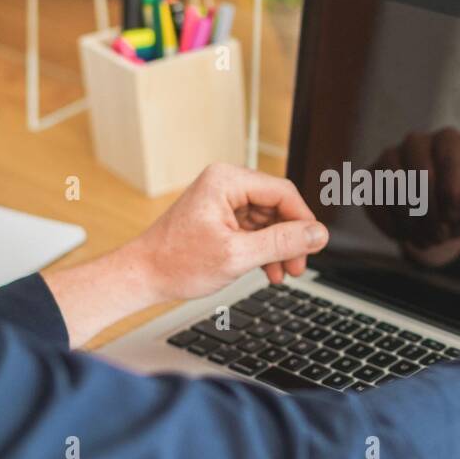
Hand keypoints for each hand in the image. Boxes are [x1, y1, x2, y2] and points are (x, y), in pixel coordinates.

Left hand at [43, 164, 327, 346]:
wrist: (143, 277)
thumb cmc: (176, 263)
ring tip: (282, 273)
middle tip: (298, 265)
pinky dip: (263, 249)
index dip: (303, 221)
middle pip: (277, 206)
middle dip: (289, 238)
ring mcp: (221, 200)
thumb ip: (282, 242)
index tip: (314, 245)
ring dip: (278, 247)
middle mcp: (225, 184)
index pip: (283, 192)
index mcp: (227, 181)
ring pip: (267, 220)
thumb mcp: (238, 255)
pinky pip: (253, 228)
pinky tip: (268, 269)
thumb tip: (316, 234)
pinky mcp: (219, 216)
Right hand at [365, 127, 459, 267]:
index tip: (453, 218)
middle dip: (431, 212)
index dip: (450, 194)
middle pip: (421, 174)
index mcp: (448, 141)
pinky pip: (375, 199)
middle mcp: (417, 141)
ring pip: (394, 185)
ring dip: (411, 220)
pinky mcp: (370, 178)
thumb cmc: (459, 209)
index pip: (448, 159)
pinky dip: (392, 224)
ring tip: (424, 238)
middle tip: (439, 235)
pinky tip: (405, 235)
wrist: (432, 222)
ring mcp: (389, 157)